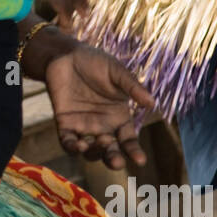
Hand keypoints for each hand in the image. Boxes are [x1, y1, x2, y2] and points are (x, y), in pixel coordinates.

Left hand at [43, 44, 155, 169]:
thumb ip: (133, 88)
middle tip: (117, 161)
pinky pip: (68, 142)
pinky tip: (77, 144)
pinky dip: (72, 147)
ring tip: (97, 142)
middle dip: (114, 159)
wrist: (66, 55)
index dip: (134, 151)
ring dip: (94, 153)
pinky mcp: (64, 124)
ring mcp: (83, 126)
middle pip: (110, 151)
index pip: (128, 140)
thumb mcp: (117, 73)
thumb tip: (152, 103)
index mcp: (119, 117)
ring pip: (90, 151)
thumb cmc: (96, 62)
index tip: (140, 161)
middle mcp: (102, 126)